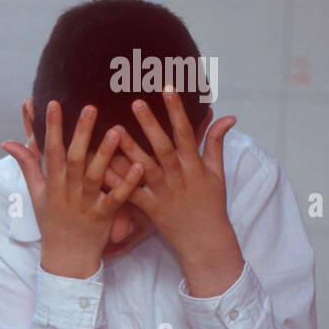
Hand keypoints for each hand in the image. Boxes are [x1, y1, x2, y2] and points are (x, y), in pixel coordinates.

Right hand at [2, 101, 142, 278]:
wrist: (65, 258)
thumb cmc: (51, 222)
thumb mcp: (35, 193)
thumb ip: (27, 165)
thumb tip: (8, 142)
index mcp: (52, 183)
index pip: (50, 150)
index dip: (50, 126)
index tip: (53, 103)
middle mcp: (67, 191)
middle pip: (74, 158)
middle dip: (81, 132)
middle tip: (90, 106)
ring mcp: (86, 203)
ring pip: (95, 175)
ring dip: (106, 153)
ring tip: (117, 129)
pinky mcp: (104, 216)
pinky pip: (116, 198)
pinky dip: (126, 184)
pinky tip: (139, 167)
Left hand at [112, 89, 244, 295]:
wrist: (205, 240)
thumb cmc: (211, 204)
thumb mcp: (217, 173)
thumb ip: (216, 143)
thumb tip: (227, 116)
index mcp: (195, 166)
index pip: (186, 132)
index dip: (177, 110)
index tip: (167, 89)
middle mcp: (179, 177)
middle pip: (163, 147)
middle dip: (150, 124)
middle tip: (136, 102)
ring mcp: (163, 193)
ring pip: (145, 168)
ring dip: (129, 149)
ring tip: (113, 129)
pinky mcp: (150, 209)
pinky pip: (131, 194)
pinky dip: (117, 182)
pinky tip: (101, 167)